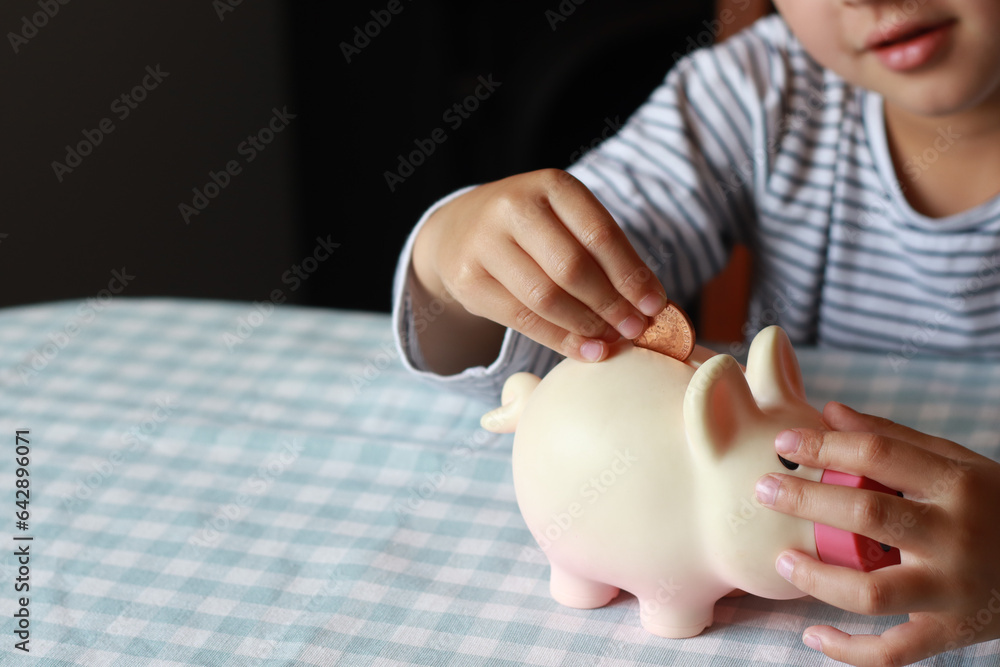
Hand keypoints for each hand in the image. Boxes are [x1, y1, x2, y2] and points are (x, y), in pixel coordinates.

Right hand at [411, 169, 666, 370]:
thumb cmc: (533, 230)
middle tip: (635, 330)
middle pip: (572, 268)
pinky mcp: (468, 280)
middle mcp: (514, 207)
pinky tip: (584, 349)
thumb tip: (652, 306)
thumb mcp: (567, 220)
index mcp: (551, 185)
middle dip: (611, 304)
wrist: (460, 230)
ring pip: (545, 297)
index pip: (600, 233)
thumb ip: (604, 253)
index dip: (631, 274)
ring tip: (611, 342)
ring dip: (586, 326)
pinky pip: (521, 319)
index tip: (655, 305)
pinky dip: (559, 339)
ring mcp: (485, 243)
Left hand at [755, 401, 999, 665]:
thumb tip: (830, 411)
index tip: (782, 442)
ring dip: (818, 577)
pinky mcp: (951, 633)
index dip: (825, 444)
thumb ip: (892, 439)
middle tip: (763, 490)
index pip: (880, 455)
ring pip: (873, 591)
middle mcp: (957, 537)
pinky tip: (813, 633)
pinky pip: (893, 652)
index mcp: (958, 485)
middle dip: (807, 501)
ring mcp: (953, 589)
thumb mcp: (956, 464)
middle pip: (869, 515)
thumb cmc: (993, 505)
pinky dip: (850, 650)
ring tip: (781, 558)